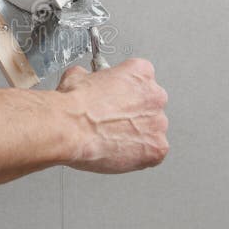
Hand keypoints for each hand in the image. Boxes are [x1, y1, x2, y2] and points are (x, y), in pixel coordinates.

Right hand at [57, 58, 168, 173]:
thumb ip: (92, 77)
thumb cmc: (74, 105)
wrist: (69, 129)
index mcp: (140, 72)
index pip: (141, 78)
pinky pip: (153, 152)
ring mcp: (158, 123)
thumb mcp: (78, 76)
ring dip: (137, 134)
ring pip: (152, 130)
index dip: (125, 91)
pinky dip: (138, 155)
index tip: (116, 98)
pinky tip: (118, 151)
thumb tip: (87, 80)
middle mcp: (155, 95)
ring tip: (112, 138)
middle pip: (151, 105)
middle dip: (134, 113)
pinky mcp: (157, 148)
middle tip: (113, 120)